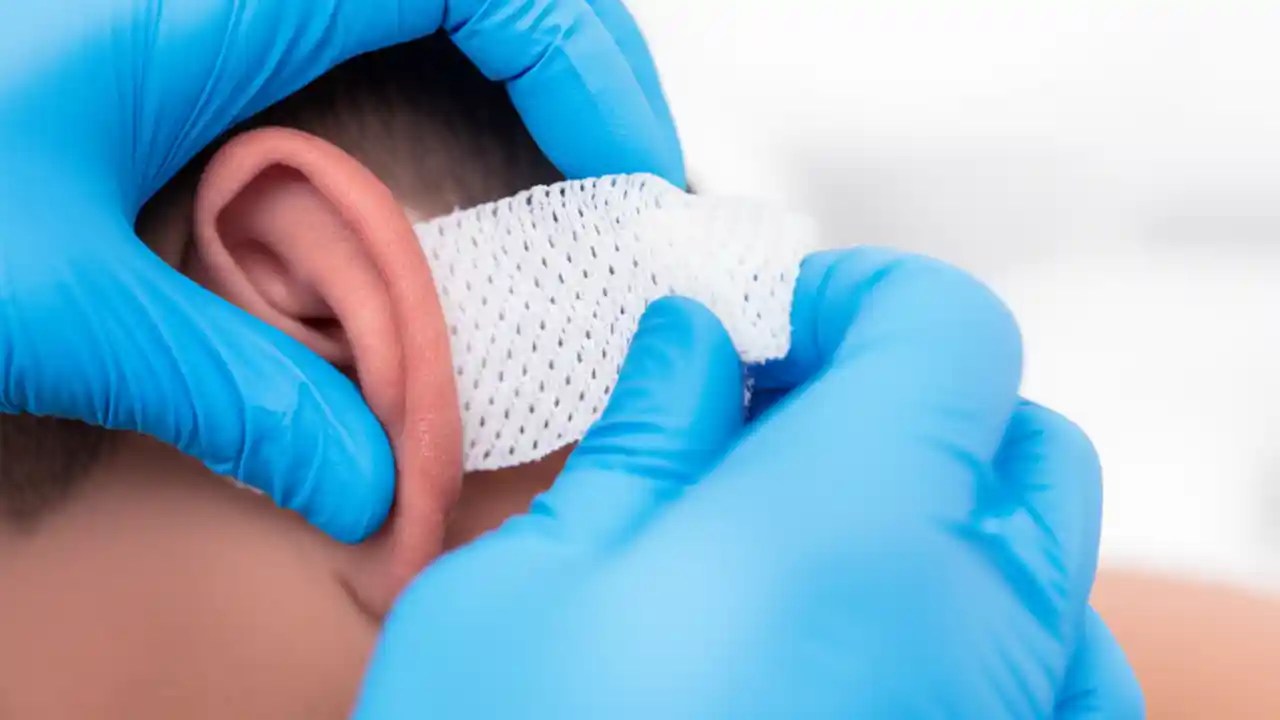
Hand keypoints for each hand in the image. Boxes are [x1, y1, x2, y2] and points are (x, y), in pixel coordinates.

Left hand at [0, 1, 681, 540]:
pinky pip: (377, 17)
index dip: (587, 63)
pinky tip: (463, 150)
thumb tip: (363, 477)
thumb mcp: (43, 296)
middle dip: (584, 61)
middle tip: (628, 175)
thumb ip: (228, 386)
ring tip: (575, 166)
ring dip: (528, 63)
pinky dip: (456, 69)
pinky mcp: (196, 24)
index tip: (632, 170)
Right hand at [354, 248, 1142, 716]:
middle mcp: (976, 633)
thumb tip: (698, 344)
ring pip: (1047, 562)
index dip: (856, 299)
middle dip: (904, 398)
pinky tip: (875, 650)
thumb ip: (643, 443)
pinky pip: (1058, 681)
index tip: (765, 329)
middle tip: (768, 429)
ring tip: (809, 545)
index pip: (948, 330)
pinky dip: (990, 629)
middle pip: (1015, 437)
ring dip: (949, 511)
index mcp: (856, 530)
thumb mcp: (526, 589)